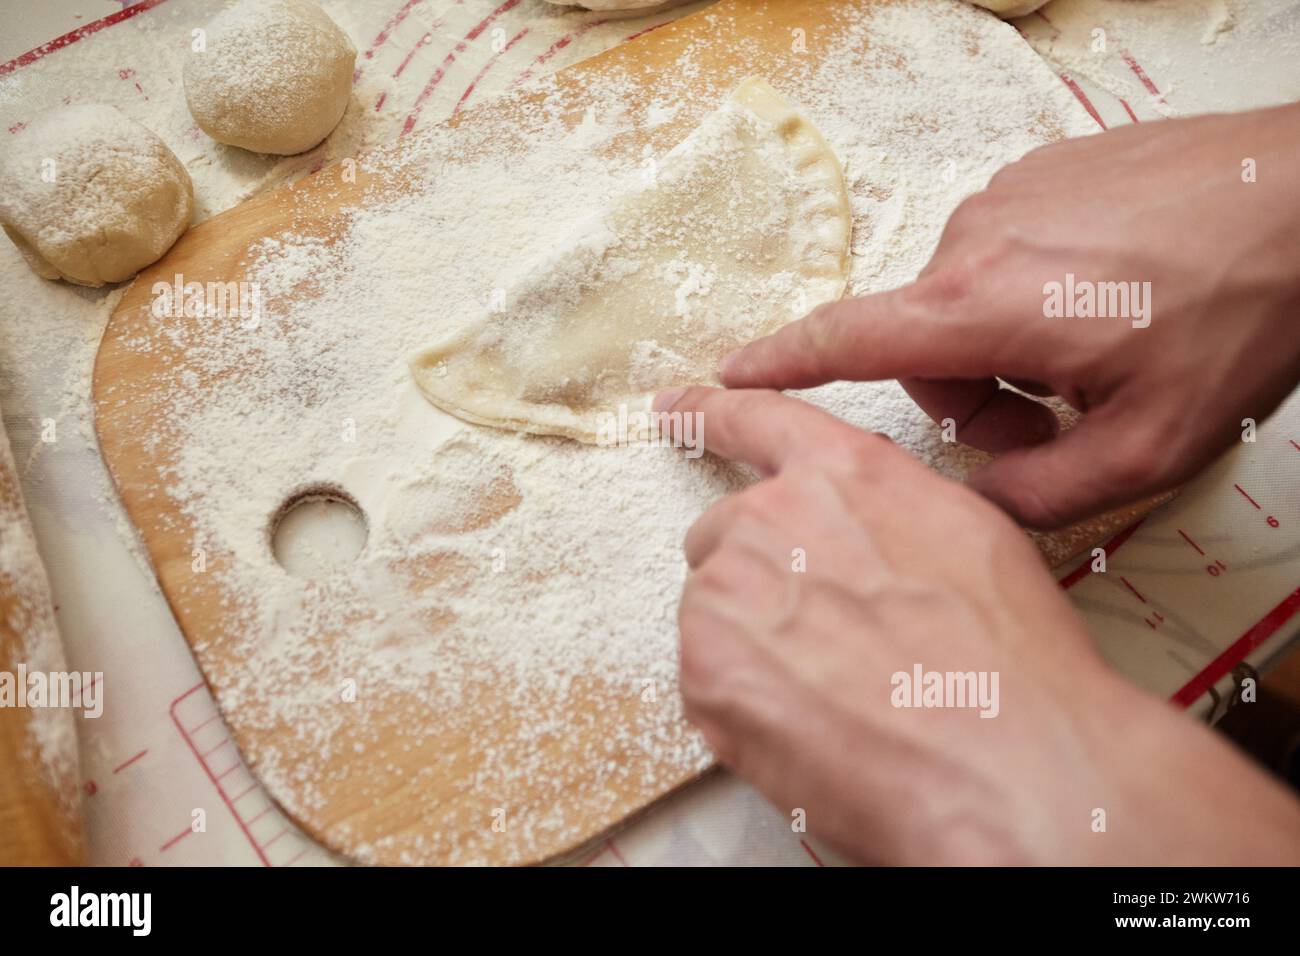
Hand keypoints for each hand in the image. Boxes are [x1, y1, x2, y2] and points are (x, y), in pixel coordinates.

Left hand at [657, 385, 1299, 863]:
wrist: (1006, 761)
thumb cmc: (1008, 660)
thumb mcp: (965, 534)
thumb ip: (881, 505)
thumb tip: (849, 519)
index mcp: (843, 474)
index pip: (756, 419)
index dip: (708, 413)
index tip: (674, 409)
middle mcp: (771, 516)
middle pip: (725, 534)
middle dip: (761, 576)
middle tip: (827, 634)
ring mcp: (728, 592)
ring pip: (716, 611)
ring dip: (754, 642)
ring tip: (836, 690)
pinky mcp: (704, 671)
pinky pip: (708, 677)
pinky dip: (745, 700)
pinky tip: (813, 724)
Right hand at [720, 102, 1299, 527]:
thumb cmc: (1244, 306)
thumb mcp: (1149, 443)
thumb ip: (1039, 496)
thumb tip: (977, 508)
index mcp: (982, 305)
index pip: (843, 341)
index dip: (773, 367)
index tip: (719, 380)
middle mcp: (977, 240)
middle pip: (922, 346)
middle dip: (972, 400)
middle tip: (1055, 422)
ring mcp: (1011, 197)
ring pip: (966, 304)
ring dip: (1009, 349)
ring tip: (1097, 358)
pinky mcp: (1044, 175)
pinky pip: (1005, 256)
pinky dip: (1037, 297)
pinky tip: (1114, 301)